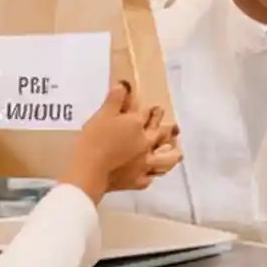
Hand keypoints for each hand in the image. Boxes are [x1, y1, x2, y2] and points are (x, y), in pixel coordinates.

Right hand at [58, 82, 181, 203]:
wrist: (89, 170)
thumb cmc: (93, 139)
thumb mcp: (102, 114)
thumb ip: (114, 99)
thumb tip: (124, 85)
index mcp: (137, 124)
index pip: (148, 114)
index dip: (151, 111)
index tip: (154, 109)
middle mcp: (146, 143)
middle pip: (161, 133)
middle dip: (166, 128)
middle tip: (172, 127)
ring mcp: (144, 164)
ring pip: (166, 159)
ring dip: (173, 154)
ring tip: (177, 152)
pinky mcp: (137, 181)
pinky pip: (149, 178)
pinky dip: (151, 175)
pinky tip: (150, 174)